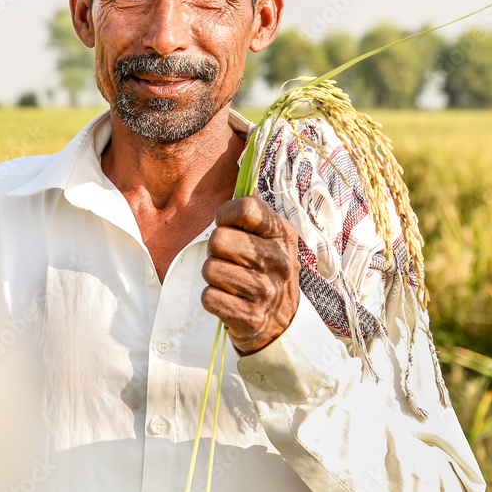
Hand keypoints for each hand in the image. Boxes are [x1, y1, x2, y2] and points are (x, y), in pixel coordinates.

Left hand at [201, 196, 299, 355]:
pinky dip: (212, 299)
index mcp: (283, 235)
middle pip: (218, 239)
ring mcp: (266, 291)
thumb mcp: (271, 240)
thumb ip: (255, 212)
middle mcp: (279, 261)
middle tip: (230, 261)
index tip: (227, 225)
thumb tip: (244, 166)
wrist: (281, 326)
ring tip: (231, 282)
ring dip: (213, 277)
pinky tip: (229, 301)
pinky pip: (209, 297)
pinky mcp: (250, 316)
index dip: (225, 214)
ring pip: (210, 269)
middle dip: (215, 251)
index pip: (246, 207)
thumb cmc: (266, 273)